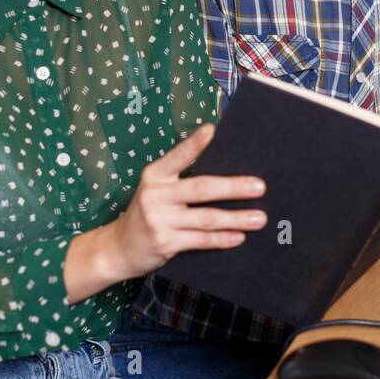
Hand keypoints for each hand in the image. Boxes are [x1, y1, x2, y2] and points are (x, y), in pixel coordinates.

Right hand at [64, 123, 265, 300]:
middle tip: (260, 187)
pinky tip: (239, 237)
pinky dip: (222, 239)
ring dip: (236, 218)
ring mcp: (158, 219)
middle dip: (234, 188)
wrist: (119, 248)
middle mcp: (155, 194)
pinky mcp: (164, 242)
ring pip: (206, 218)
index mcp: (154, 175)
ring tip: (259, 218)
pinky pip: (200, 240)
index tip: (212, 130)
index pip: (178, 156)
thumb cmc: (149, 213)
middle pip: (201, 188)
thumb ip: (181, 181)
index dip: (195, 143)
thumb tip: (227, 173)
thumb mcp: (157, 190)